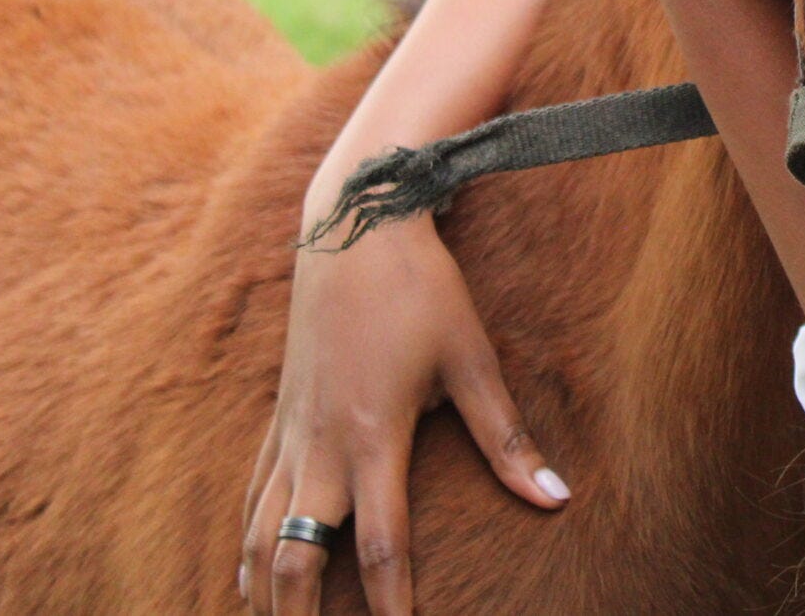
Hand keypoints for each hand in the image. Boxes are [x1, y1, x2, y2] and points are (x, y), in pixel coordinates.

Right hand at [241, 214, 566, 614]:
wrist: (353, 227)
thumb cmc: (421, 290)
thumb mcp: (473, 359)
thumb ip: (507, 438)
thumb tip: (556, 497)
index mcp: (374, 437)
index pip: (381, 546)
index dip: (392, 606)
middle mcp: (320, 446)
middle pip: (295, 558)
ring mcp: (291, 432)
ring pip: (258, 534)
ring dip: (261, 592)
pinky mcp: (278, 415)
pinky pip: (252, 495)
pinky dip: (247, 543)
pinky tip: (248, 573)